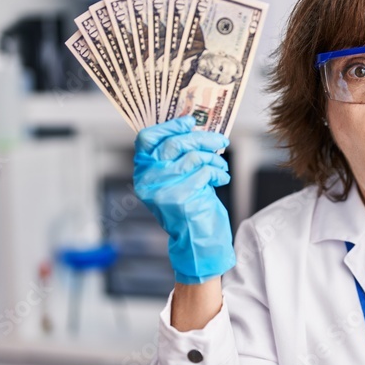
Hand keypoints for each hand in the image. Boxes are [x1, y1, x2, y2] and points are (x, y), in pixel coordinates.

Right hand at [133, 115, 235, 284]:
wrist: (195, 243)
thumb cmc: (188, 208)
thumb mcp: (175, 181)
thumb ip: (175, 158)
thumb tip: (193, 128)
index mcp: (142, 173)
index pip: (146, 139)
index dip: (169, 125)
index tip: (190, 121)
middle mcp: (148, 180)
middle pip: (175, 143)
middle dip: (203, 138)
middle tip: (221, 140)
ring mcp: (164, 189)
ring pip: (194, 156)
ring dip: (214, 158)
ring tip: (221, 166)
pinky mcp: (183, 197)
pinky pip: (206, 171)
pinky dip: (219, 172)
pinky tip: (221, 178)